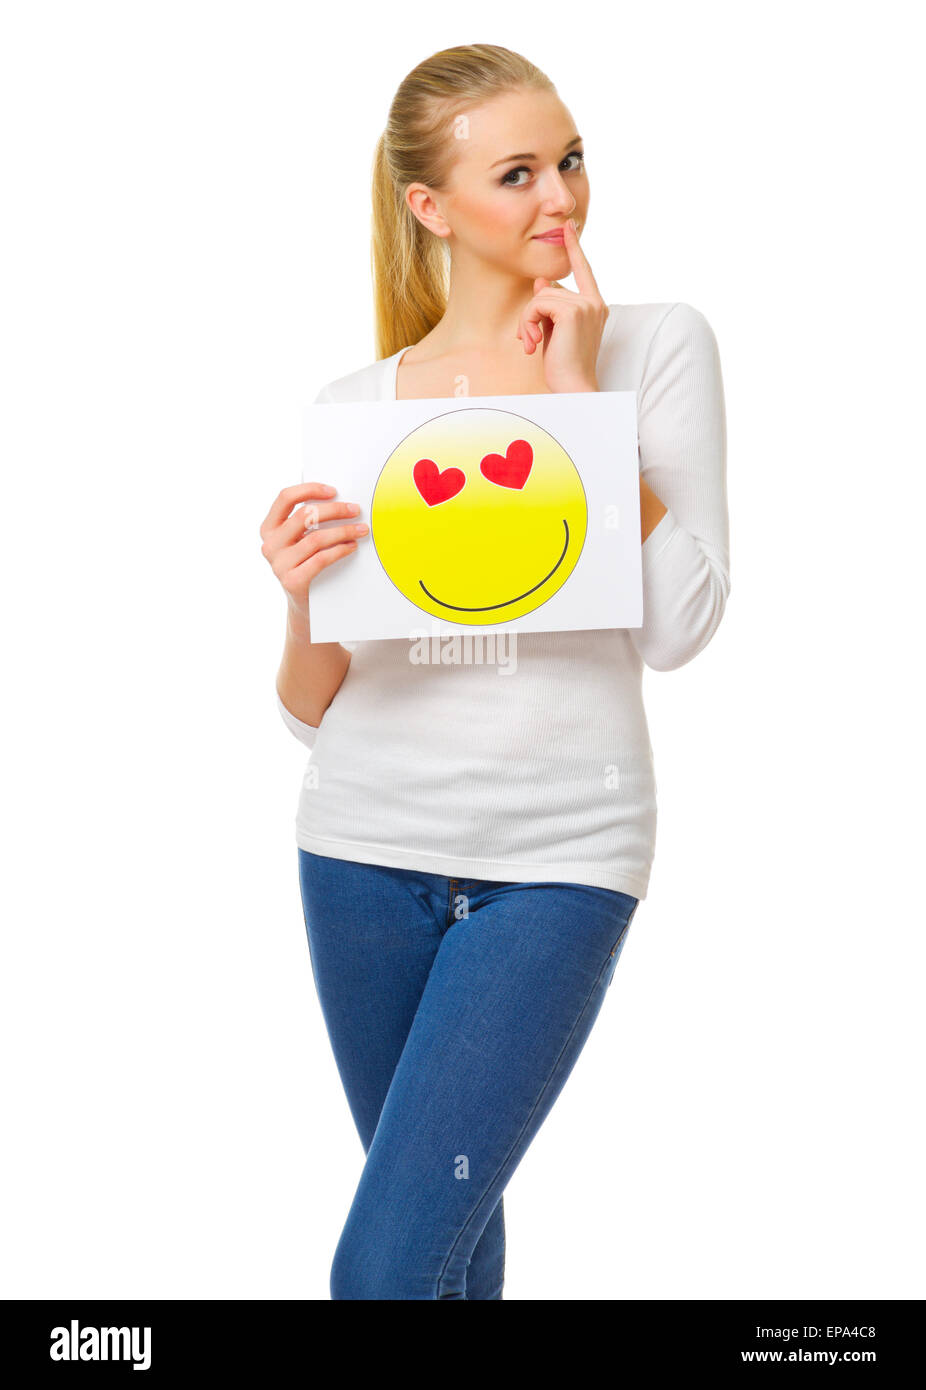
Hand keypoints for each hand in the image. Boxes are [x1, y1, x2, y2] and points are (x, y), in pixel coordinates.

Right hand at [259, 481, 368, 620]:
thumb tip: (337, 498)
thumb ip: (308, 521)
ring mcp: (279, 564)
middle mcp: (270, 544)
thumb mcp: (299, 540)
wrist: (303, 604)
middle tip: (355, 510)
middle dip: (334, 510)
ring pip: (316, 538)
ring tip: (361, 530)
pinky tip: (352, 546)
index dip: (310, 489)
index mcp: (269, 528)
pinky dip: (340, 550)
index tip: (333, 491)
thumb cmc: (305, 564)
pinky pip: (321, 559)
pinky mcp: (292, 581)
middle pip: (304, 516)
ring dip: (343, 531)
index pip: (285, 498)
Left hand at [516, 217, 609, 392]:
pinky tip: (533, 343)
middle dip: (532, 313)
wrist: (574, 388)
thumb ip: (550, 306)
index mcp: (595, 306)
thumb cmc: (563, 366)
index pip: (583, 270)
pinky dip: (528, 322)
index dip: (574, 248)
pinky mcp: (573, 311)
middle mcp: (594, 302)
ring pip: (540, 296)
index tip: (568, 227)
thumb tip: (540, 282)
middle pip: (550, 288)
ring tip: (531, 344)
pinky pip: (537, 304)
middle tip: (529, 341)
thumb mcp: (553, 331)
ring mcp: (586, 305)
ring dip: (527, 321)